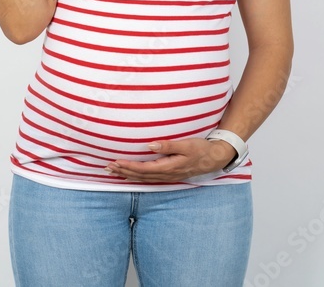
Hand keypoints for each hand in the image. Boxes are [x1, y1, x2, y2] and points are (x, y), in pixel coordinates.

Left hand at [105, 138, 236, 181]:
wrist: (215, 158)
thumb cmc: (201, 149)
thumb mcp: (186, 144)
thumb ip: (168, 145)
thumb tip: (150, 145)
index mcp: (169, 167)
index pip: (144, 169)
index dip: (128, 166)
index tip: (115, 162)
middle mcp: (167, 174)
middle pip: (141, 175)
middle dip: (123, 171)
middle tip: (107, 167)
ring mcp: (168, 176)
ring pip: (144, 178)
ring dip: (128, 174)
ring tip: (113, 171)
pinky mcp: (170, 175)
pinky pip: (149, 178)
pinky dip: (137, 176)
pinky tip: (130, 174)